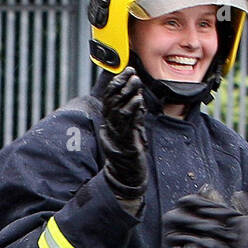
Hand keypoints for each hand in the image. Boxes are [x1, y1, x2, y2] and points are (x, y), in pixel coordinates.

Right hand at [99, 66, 147, 206]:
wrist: (126, 177)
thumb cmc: (130, 154)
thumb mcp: (131, 128)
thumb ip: (132, 113)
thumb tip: (136, 96)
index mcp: (109, 122)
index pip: (110, 97)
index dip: (117, 82)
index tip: (127, 70)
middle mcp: (110, 127)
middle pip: (112, 101)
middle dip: (122, 84)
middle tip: (132, 72)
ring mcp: (116, 135)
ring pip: (118, 109)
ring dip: (127, 93)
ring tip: (136, 82)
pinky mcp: (125, 143)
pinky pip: (127, 124)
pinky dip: (132, 110)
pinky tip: (138, 100)